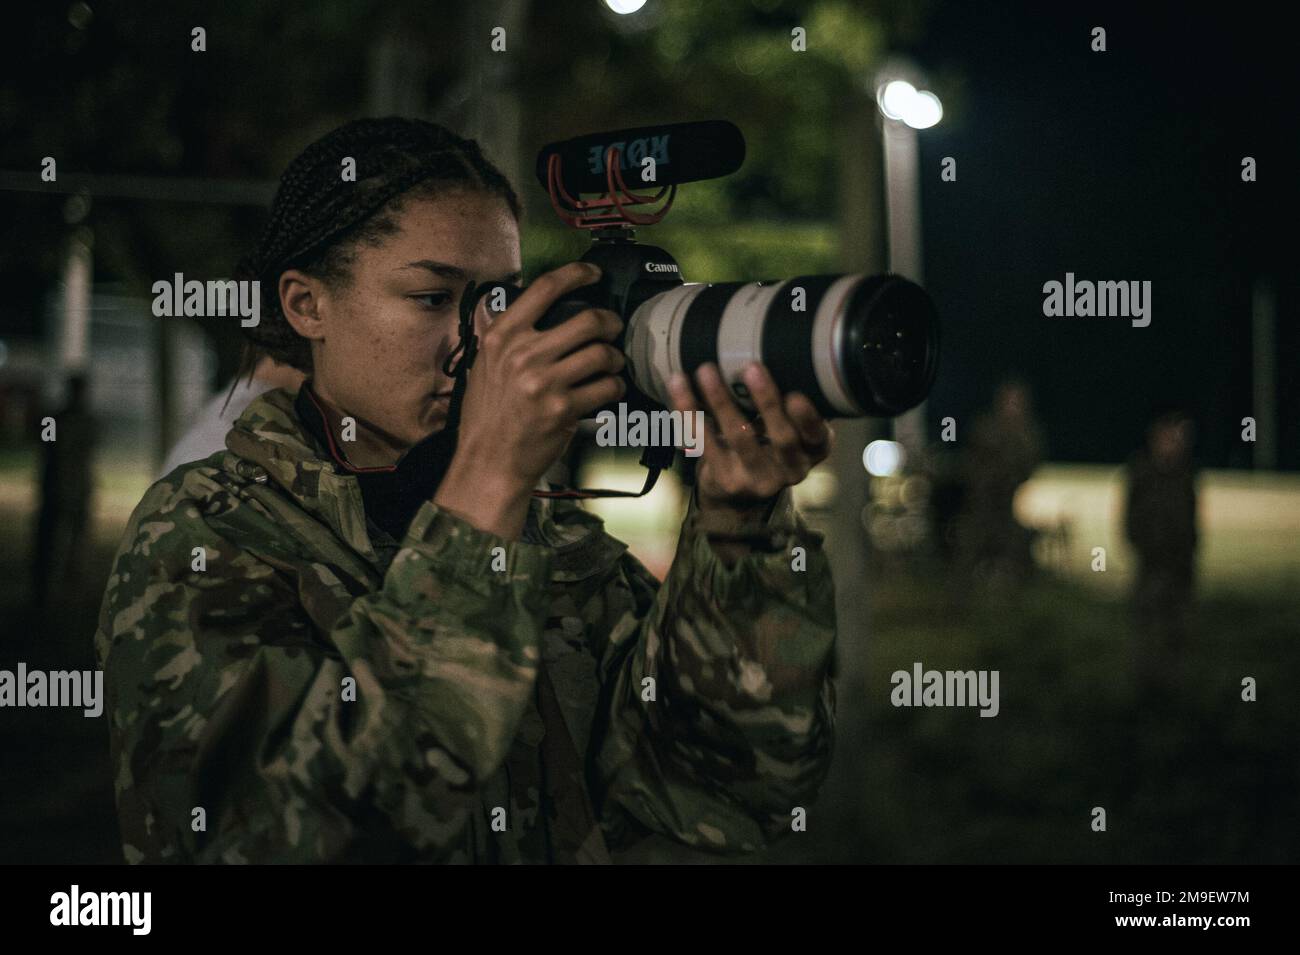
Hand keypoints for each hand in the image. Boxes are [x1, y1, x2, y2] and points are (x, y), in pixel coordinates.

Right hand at [452, 261, 626, 492]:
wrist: (488, 461)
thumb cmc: (488, 416)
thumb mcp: (484, 365)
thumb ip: (508, 336)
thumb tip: (537, 310)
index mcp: (502, 336)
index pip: (545, 288)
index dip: (577, 274)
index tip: (592, 274)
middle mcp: (522, 354)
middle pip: (587, 319)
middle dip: (610, 322)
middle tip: (613, 328)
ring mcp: (544, 382)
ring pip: (602, 354)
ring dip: (615, 358)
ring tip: (611, 365)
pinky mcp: (563, 409)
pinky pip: (606, 387)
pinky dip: (614, 388)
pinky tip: (608, 391)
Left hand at [667, 361, 833, 518]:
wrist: (738, 498)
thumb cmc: (768, 446)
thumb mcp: (787, 429)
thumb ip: (786, 404)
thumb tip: (772, 350)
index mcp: (812, 450)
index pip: (817, 436)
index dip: (808, 418)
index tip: (795, 395)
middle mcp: (791, 470)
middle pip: (781, 438)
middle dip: (767, 402)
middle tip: (752, 368)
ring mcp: (757, 479)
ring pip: (739, 437)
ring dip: (721, 400)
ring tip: (706, 371)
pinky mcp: (726, 479)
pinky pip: (705, 442)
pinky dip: (690, 412)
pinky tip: (679, 387)